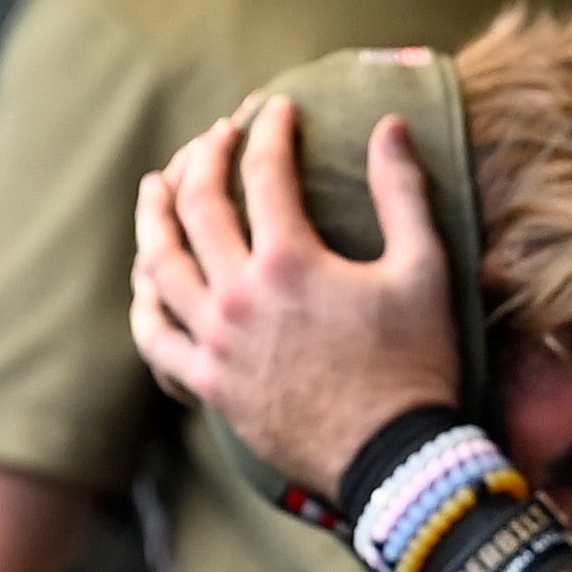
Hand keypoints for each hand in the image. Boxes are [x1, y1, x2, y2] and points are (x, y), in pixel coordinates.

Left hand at [130, 97, 459, 488]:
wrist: (393, 460)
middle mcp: (240, 297)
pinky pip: (155, 339)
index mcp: (290, 260)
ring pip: (160, 265)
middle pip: (196, 204)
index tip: (278, 110)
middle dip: (202, 157)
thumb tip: (390, 125)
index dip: (270, 129)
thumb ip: (404, 192)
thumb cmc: (417, 365)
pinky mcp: (210, 386)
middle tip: (216, 138)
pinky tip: (149, 283)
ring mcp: (216, 344)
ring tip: (157, 189)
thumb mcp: (425, 270)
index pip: (263, 170)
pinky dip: (146, 304)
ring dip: (154, 217)